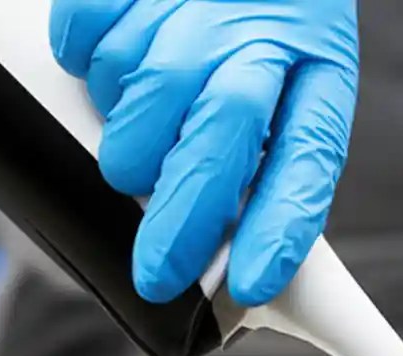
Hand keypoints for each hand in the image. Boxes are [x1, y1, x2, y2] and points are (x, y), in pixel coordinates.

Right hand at [50, 0, 358, 305]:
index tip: (248, 283)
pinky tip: (106, 71)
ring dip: (127, 138)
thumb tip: (223, 251)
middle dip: (185, 210)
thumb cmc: (258, 27)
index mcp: (319, 65)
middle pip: (227, 122)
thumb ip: (262, 153)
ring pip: (146, 82)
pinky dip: (84, 61)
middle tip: (157, 271)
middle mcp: (263, 27)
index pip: (308, 153)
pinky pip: (89, 27)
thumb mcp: (290, 82)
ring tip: (135, 149)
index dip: (278, 224)